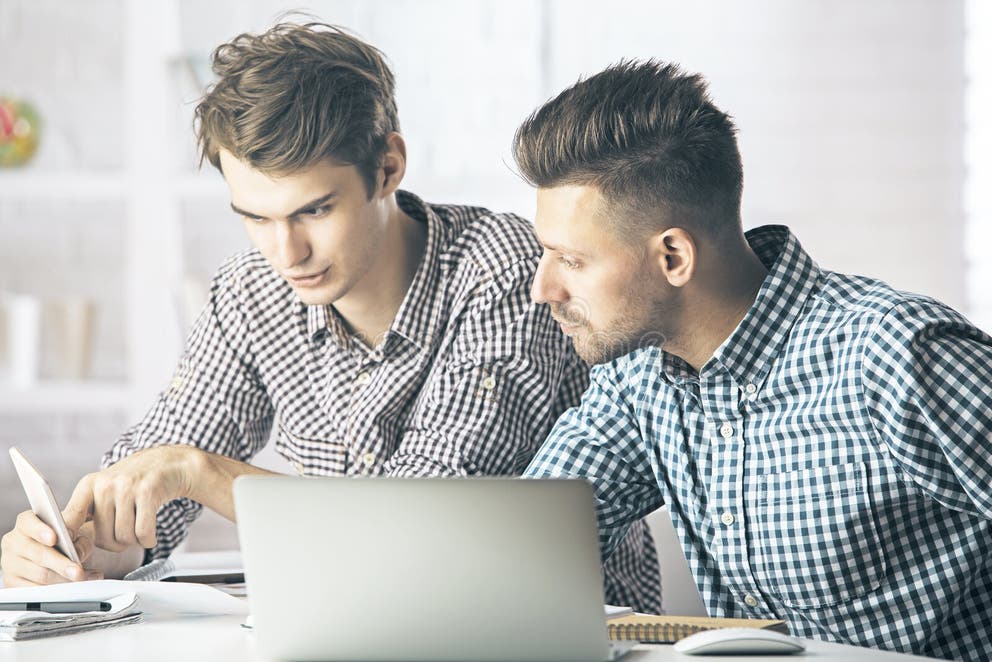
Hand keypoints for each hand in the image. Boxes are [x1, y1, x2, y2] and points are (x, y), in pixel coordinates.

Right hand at [0, 513, 101, 585]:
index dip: (41, 530)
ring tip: (81, 579)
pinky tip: (70, 587)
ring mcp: (10, 563)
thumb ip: (77, 532)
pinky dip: (55, 591)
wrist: (57, 552)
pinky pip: (35, 590)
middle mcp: (13, 542)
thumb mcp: (73, 527)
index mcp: (26, 523)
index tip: (54, 538)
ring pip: (39, 574)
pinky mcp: (12, 582)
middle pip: (38, 554)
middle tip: (78, 571)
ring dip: (62, 579)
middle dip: (60, 564)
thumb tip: (77, 552)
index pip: (29, 523)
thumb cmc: (64, 537)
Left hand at [63, 445, 197, 552]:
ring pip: (124, 537)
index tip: (67, 554)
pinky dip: (148, 540)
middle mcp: (105, 484)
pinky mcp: (148, 491)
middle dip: (117, 544)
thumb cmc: (135, 483)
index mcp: (88, 485)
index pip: (69, 517)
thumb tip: (70, 547)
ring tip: (140, 529)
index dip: (65, 538)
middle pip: (103, 538)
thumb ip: (87, 513)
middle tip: (126, 534)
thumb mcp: (106, 489)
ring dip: (135, 542)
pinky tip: (150, 535)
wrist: (171, 462)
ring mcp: (126, 486)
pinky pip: (143, 532)